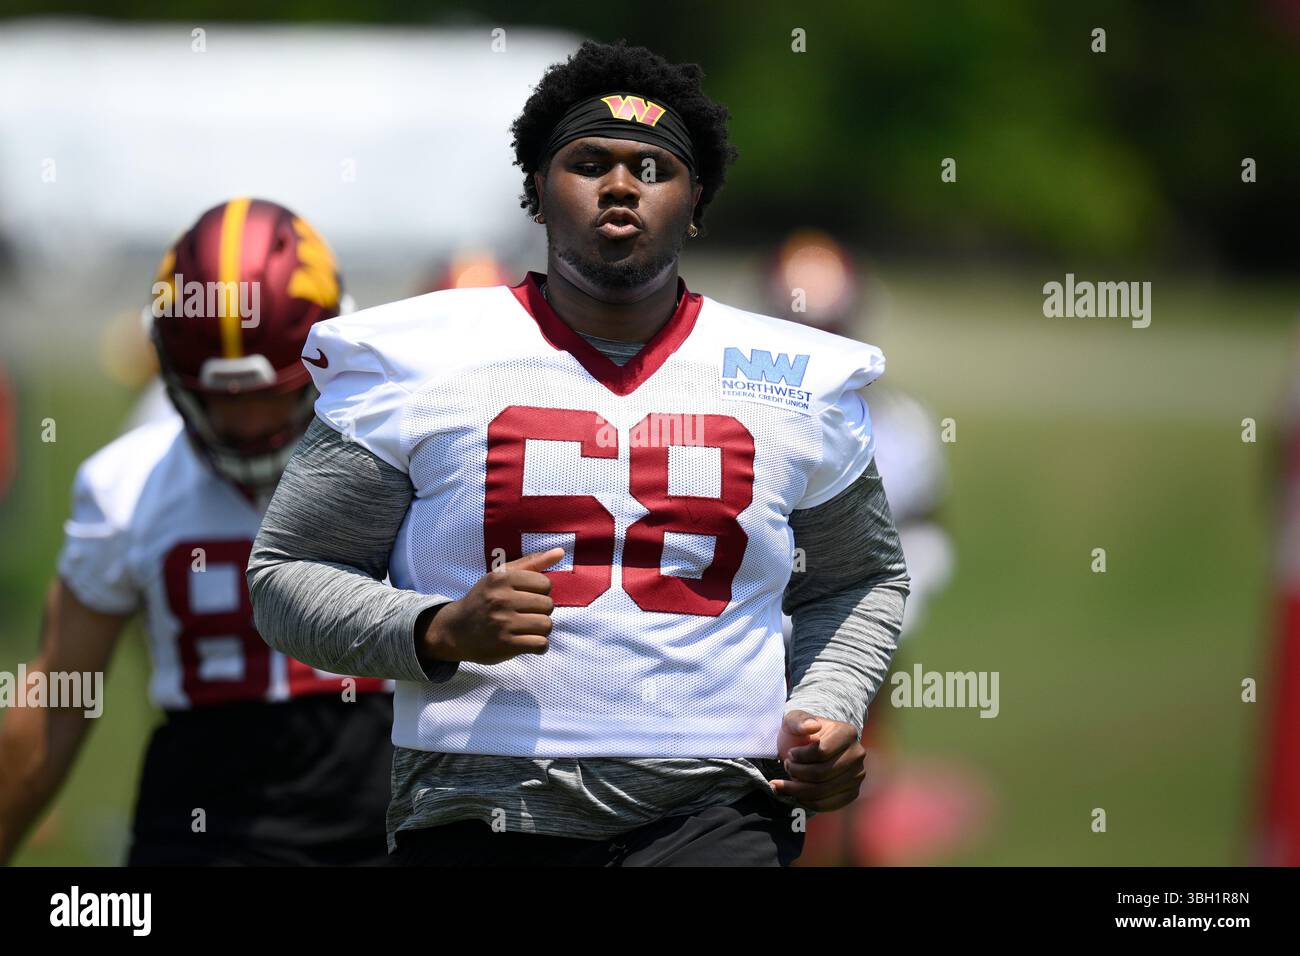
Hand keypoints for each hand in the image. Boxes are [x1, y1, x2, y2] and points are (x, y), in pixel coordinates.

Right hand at [419, 548, 562, 665]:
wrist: (455, 630)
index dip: (541, 592)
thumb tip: (560, 552)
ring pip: (546, 625)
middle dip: (541, 610)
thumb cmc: (484, 599)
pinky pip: (540, 644)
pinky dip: (539, 645)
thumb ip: (532, 563)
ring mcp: (503, 623)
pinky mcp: (505, 644)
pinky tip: (529, 641)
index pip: (545, 584)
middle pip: (548, 605)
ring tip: (528, 627)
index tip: (528, 596)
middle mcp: (501, 599)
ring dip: (541, 628)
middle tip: (527, 613)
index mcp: (501, 578)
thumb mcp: (501, 575)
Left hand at [769, 709, 866, 811]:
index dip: (799, 756)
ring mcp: (857, 775)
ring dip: (798, 788)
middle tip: (787, 766)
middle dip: (797, 772)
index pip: (821, 752)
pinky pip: (827, 804)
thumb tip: (813, 726)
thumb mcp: (794, 720)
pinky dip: (807, 801)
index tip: (790, 753)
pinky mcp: (852, 792)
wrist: (810, 747)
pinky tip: (795, 794)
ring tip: (789, 778)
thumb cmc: (801, 732)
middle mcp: (857, 754)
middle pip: (821, 774)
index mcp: (847, 732)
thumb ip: (799, 721)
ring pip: (822, 791)